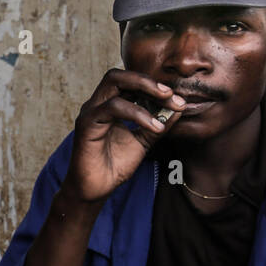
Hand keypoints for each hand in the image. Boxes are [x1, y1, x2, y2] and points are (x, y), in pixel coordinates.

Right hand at [61, 71, 186, 202]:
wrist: (95, 190)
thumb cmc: (114, 165)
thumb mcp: (143, 142)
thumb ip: (157, 124)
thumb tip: (178, 108)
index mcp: (108, 105)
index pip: (130, 83)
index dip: (154, 87)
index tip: (177, 101)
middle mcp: (97, 104)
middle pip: (119, 75)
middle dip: (148, 81)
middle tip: (171, 94)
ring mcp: (90, 112)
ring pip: (115, 84)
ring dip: (146, 90)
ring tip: (168, 104)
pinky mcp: (86, 124)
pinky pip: (113, 108)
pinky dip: (137, 113)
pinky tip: (154, 126)